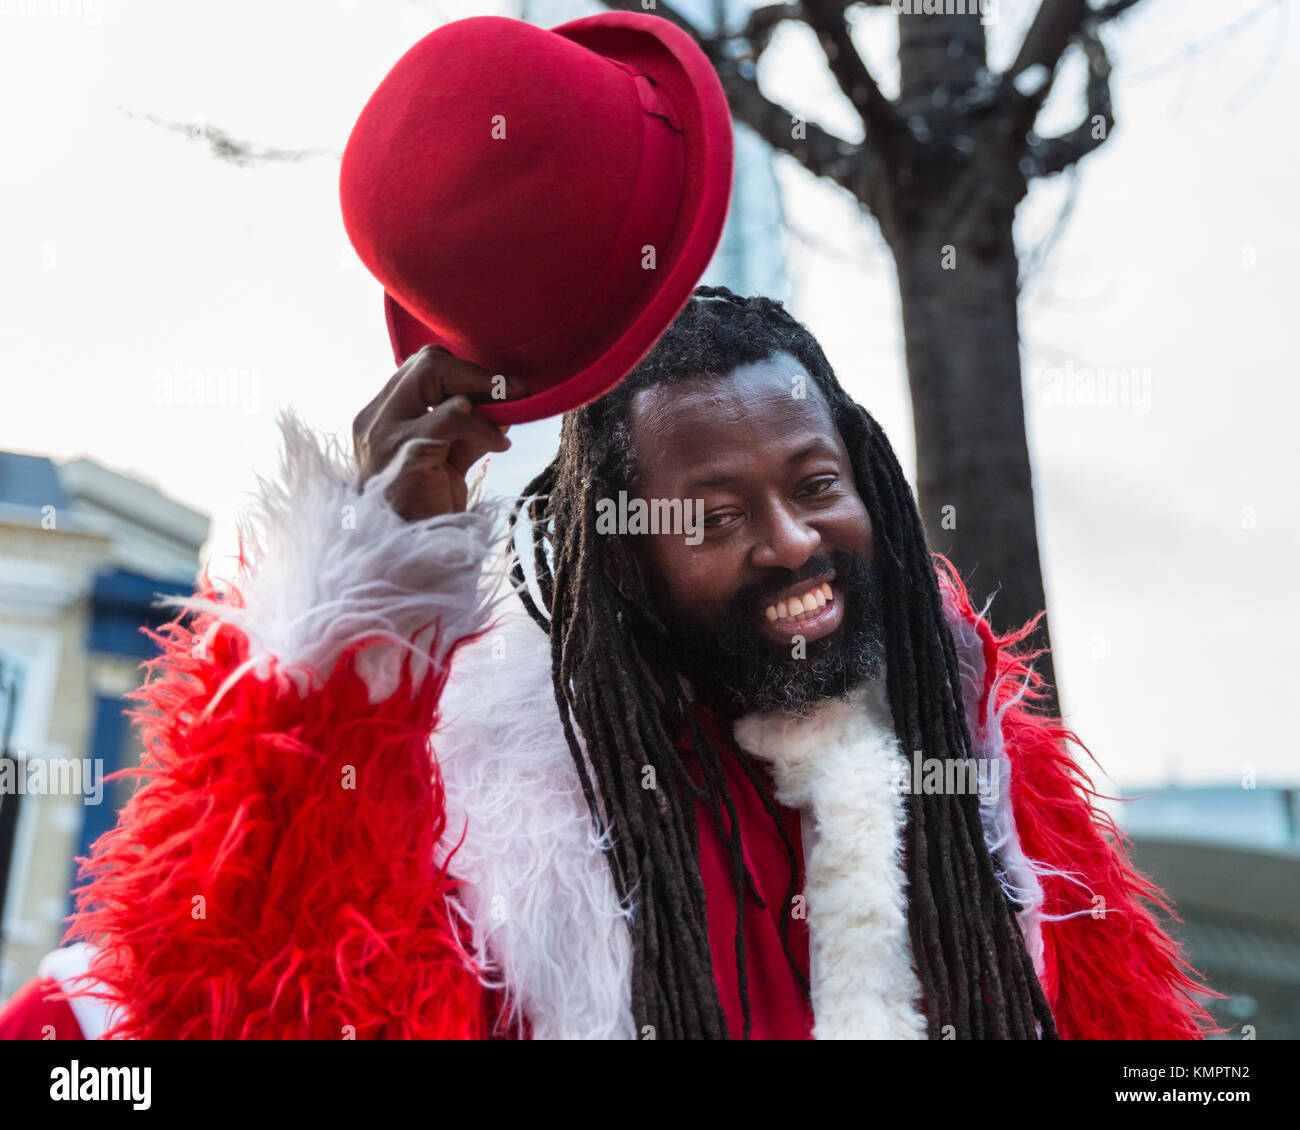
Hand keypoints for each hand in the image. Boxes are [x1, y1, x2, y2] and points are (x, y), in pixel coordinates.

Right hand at [352, 345, 519, 520]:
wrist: (411, 556)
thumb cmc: (427, 510)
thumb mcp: (448, 461)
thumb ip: (467, 430)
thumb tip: (502, 404)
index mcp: (380, 417)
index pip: (421, 369)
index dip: (466, 372)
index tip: (505, 388)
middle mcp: (375, 420)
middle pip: (426, 362)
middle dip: (477, 373)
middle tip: (516, 392)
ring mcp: (385, 435)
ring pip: (435, 376)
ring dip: (484, 392)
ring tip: (509, 417)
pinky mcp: (406, 453)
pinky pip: (452, 416)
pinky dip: (483, 425)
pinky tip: (499, 445)